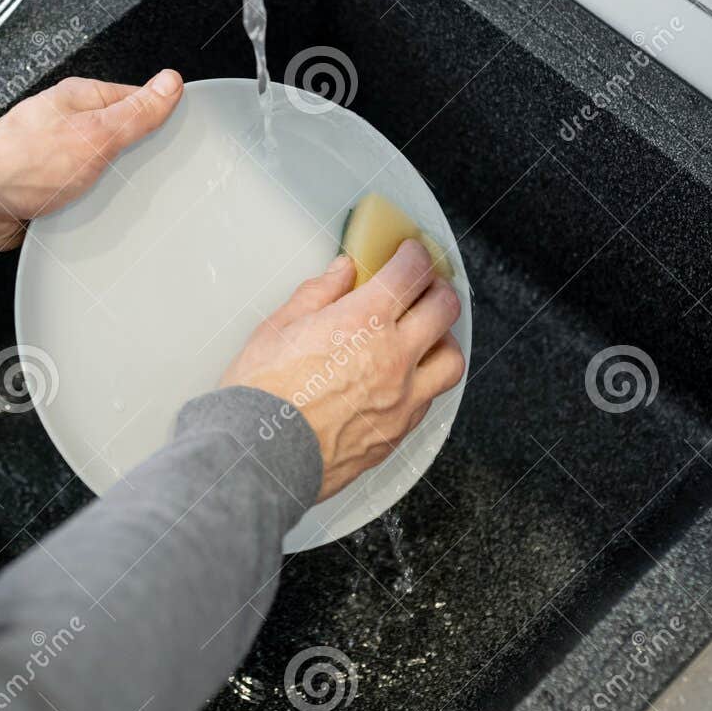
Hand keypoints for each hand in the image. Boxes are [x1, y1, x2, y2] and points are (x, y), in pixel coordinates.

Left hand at [0, 70, 183, 250]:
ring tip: (116, 196)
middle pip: (122, 139)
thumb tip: (169, 83)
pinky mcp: (51, 189)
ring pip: (105, 173)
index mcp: (81, 100)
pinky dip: (93, 208)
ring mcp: (59, 158)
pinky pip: (86, 198)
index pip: (136, 100)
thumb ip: (136, 111)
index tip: (176, 135)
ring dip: (112, 189)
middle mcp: (69, 126)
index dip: (159, 117)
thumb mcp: (96, 133)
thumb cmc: (22, 162)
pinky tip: (96, 214)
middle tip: (145, 173)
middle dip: (136, 160)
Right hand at [221, 240, 464, 501]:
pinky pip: (430, 399)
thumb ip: (318, 294)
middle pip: (444, 309)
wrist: (260, 457)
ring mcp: (401, 399)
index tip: (408, 253)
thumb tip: (341, 273)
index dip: (414, 254)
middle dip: (437, 288)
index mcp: (363, 322)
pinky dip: (424, 381)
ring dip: (442, 339)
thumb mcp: (278, 328)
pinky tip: (404, 379)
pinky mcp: (397, 433)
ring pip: (451, 359)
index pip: (411, 272)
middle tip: (424, 285)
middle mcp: (393, 358)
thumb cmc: (261, 396)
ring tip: (424, 336)